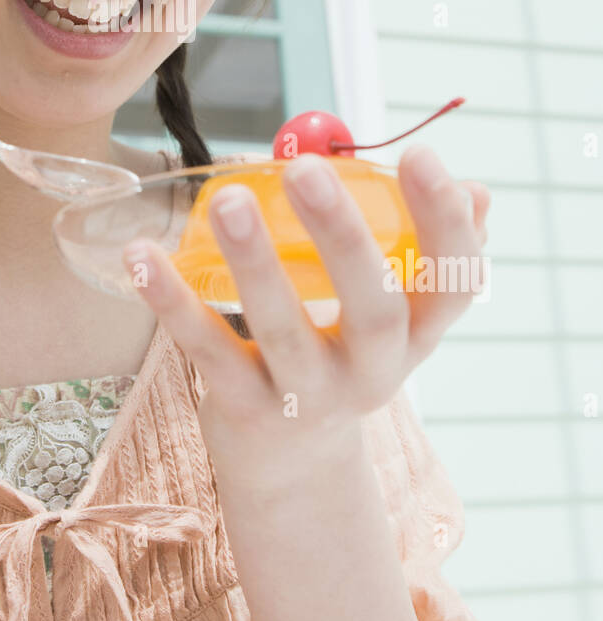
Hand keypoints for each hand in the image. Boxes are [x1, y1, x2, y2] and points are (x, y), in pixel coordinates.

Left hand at [121, 146, 488, 500]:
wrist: (292, 465)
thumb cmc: (340, 353)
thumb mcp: (390, 314)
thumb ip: (422, 249)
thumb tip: (476, 191)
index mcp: (416, 336)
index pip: (454, 283)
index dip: (445, 223)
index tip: (421, 156)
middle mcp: (373, 372)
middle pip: (374, 309)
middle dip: (343, 236)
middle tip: (306, 169)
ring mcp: (308, 398)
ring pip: (284, 331)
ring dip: (255, 261)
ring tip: (228, 198)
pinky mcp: (245, 410)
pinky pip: (208, 352)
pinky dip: (173, 302)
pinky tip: (144, 255)